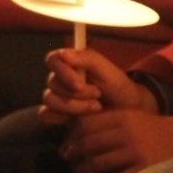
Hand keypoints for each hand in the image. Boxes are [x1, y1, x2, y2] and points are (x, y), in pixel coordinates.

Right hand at [39, 47, 157, 125]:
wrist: (127, 111)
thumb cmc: (118, 86)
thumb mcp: (108, 70)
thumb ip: (88, 59)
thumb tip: (63, 53)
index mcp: (72, 63)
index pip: (53, 60)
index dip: (63, 72)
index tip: (79, 84)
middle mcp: (61, 78)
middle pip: (52, 83)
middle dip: (77, 93)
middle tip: (98, 95)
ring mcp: (58, 96)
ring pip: (50, 100)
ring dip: (74, 106)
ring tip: (96, 106)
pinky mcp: (57, 114)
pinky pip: (45, 115)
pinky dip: (59, 116)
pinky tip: (77, 118)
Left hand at [59, 110, 172, 172]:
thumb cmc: (155, 131)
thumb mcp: (134, 118)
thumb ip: (108, 122)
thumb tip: (74, 135)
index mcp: (124, 117)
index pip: (86, 124)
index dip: (72, 136)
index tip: (68, 145)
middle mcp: (127, 133)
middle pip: (87, 144)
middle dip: (73, 155)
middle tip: (70, 161)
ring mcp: (134, 153)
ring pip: (95, 164)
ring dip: (83, 171)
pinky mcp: (141, 172)